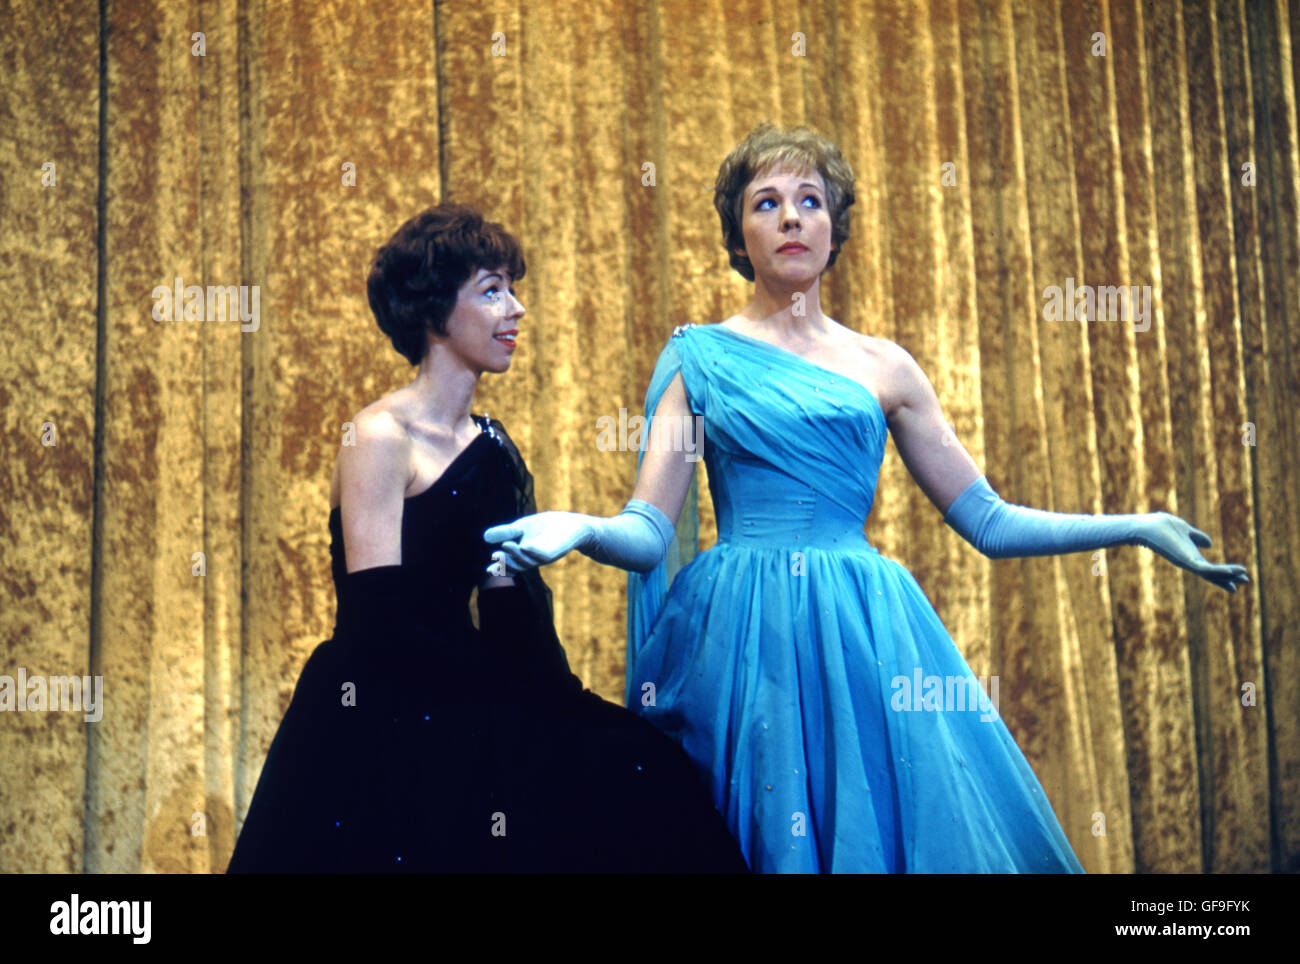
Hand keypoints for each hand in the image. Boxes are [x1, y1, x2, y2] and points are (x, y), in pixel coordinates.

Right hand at [483, 511, 593, 575]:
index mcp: (523, 556)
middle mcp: (533, 560)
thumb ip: (505, 533)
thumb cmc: (545, 527)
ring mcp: (544, 557)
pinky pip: (542, 554)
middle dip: (506, 562)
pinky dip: (533, 551)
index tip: (488, 570)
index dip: (500, 569)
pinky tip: (524, 546)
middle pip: (517, 565)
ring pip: (528, 561)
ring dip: (517, 555)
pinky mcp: (555, 552)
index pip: (510, 565)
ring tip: (507, 544)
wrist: (571, 523)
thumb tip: (484, 537)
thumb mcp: (521, 528)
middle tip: (495, 555)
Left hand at [1129, 512, 1248, 592]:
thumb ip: (1197, 537)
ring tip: (1243, 575)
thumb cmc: (1163, 527)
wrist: (1148, 527)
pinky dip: (1218, 571)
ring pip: (1211, 572)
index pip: (1211, 567)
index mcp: (1191, 556)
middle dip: (1229, 577)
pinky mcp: (1185, 561)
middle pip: (1213, 573)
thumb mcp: (1185, 530)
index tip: (1241, 574)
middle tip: (1246, 581)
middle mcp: (1190, 562)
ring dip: (1227, 574)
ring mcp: (1188, 562)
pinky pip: (1205, 568)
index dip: (1225, 571)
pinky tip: (1232, 571)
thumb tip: (1209, 544)